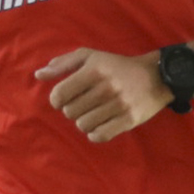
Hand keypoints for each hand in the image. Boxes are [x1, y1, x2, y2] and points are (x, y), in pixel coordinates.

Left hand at [35, 48, 170, 142]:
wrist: (156, 76)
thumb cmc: (117, 66)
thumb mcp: (90, 57)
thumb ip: (63, 64)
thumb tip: (38, 74)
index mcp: (95, 70)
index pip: (60, 94)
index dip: (56, 100)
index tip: (63, 100)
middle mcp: (107, 87)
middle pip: (70, 112)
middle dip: (72, 110)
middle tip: (83, 105)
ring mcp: (119, 104)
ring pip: (83, 125)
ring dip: (84, 122)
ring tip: (92, 114)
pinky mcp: (129, 119)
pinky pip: (100, 135)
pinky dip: (95, 133)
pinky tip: (99, 125)